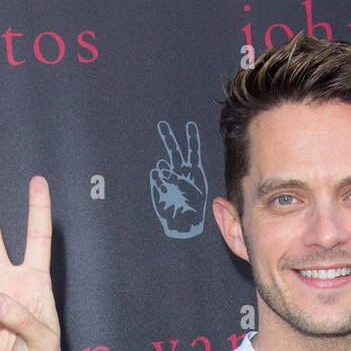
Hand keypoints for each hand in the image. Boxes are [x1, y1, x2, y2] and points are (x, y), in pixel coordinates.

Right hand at [150, 120, 207, 237]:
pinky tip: (164, 189)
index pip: (193, 152)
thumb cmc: (193, 211)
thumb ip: (177, 179)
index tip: (189, 124)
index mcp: (194, 173)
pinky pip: (157, 177)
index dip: (191, 138)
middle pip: (174, 152)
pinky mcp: (159, 187)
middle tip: (162, 125)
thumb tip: (161, 170)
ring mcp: (170, 180)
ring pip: (163, 165)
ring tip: (167, 178)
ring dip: (165, 169)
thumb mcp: (192, 193)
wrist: (184, 226)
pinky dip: (159, 181)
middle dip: (168, 138)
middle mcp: (181, 174)